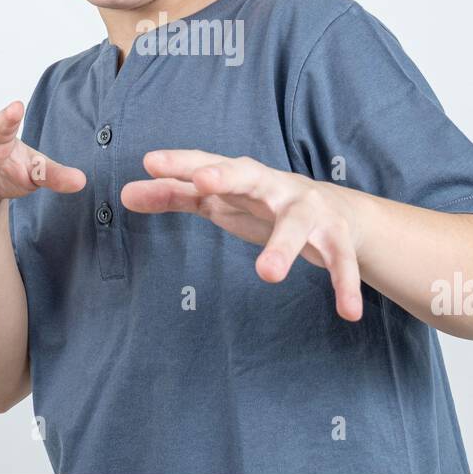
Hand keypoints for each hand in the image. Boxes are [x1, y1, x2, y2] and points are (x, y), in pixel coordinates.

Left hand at [120, 150, 366, 320]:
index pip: (207, 164)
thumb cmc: (264, 202)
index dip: (180, 163)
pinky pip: (340, 261)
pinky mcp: (337, 238)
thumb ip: (175, 195)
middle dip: (225, 177)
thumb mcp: (220, 198)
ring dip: (283, 247)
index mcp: (244, 177)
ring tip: (267, 275)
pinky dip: (344, 284)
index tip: (150, 162)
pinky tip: (347, 312)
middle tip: (202, 183)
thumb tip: (125, 193)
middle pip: (249, 176)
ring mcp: (308, 211)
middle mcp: (276, 187)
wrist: (339, 210)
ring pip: (295, 225)